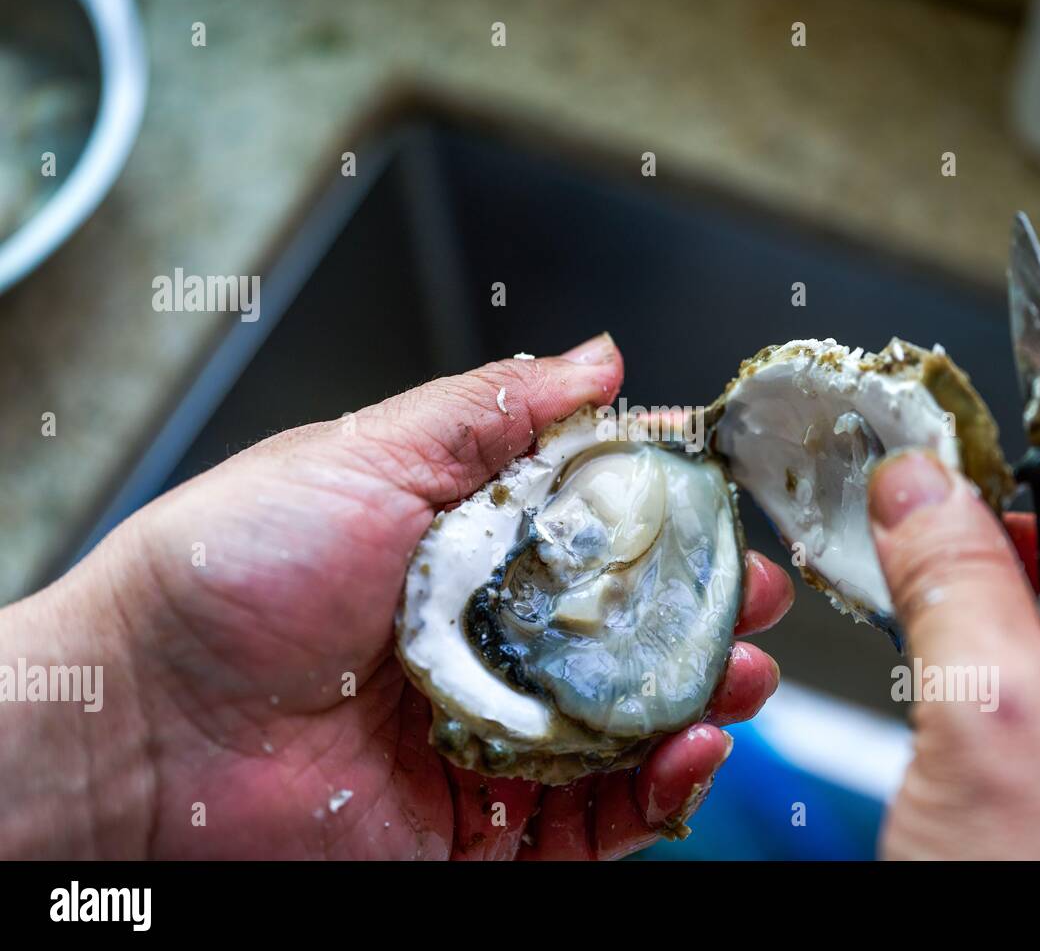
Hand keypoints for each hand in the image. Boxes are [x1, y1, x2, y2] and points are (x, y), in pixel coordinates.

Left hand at [0, 334, 792, 858]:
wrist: (137, 724)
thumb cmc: (227, 572)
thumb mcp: (366, 455)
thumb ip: (490, 410)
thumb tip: (598, 354)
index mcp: (462, 549)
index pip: (596, 532)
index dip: (670, 519)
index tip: (730, 505)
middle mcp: (483, 644)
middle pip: (625, 636)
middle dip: (704, 617)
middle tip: (760, 597)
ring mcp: (487, 738)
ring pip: (627, 729)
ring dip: (700, 704)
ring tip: (746, 678)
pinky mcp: (480, 828)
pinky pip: (594, 822)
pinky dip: (656, 794)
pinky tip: (690, 752)